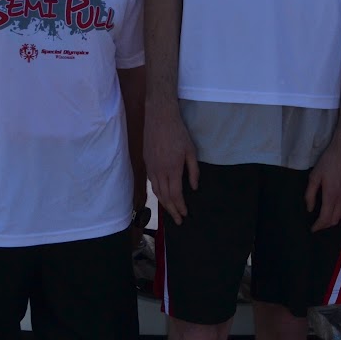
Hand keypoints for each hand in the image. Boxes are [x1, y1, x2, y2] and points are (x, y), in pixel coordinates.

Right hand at [144, 100, 197, 224]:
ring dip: (163, 203)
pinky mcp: (146, 163)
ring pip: (156, 191)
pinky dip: (157, 192)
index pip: (175, 195)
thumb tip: (194, 187)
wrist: (159, 118)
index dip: (180, 207)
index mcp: (172, 169)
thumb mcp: (191, 151)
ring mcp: (151, 168)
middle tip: (178, 221)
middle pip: (164, 197)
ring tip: (170, 211)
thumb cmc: (178, 133)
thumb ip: (193, 171)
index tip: (184, 215)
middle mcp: (159, 172)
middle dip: (171, 210)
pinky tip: (162, 194)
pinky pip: (151, 182)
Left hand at [306, 132, 340, 231]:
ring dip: (335, 218)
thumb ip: (311, 194)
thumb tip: (310, 209)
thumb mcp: (315, 176)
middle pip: (335, 220)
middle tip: (318, 223)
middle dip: (326, 224)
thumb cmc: (329, 160)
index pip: (326, 219)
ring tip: (327, 214)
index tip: (312, 228)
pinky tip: (337, 203)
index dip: (318, 226)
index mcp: (332, 196)